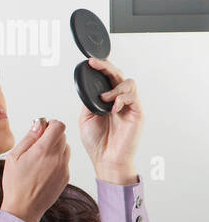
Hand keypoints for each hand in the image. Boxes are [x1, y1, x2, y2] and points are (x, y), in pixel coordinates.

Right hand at [1, 118, 70, 221]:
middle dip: (51, 135)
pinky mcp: (66, 177)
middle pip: (63, 136)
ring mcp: (64, 168)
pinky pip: (65, 161)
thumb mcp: (14, 157)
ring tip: (41, 157)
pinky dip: (57, 160)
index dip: (50, 124)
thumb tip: (38, 125)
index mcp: (43, 150)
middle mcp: (57, 158)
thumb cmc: (16, 184)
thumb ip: (28, 138)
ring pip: (66, 148)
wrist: (24, 207)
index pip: (58, 126)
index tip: (42, 128)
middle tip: (38, 144)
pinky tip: (43, 169)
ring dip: (56, 147)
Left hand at [78, 56, 141, 183]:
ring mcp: (129, 106)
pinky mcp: (137, 113)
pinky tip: (112, 109)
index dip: (101, 68)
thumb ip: (89, 101)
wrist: (106, 159)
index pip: (107, 79)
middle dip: (107, 67)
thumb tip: (88, 88)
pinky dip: (121, 99)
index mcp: (106, 101)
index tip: (90, 62)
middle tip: (96, 64)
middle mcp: (119, 101)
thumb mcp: (86, 117)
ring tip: (104, 99)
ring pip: (128, 83)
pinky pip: (132, 97)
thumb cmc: (97, 142)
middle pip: (118, 76)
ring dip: (114, 88)